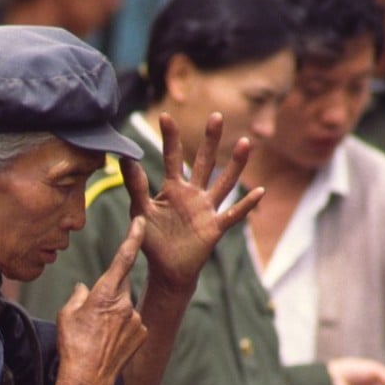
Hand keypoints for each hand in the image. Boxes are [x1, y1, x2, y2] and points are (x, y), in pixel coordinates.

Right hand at [56, 216, 148, 384]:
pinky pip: (132, 323)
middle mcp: (125, 303)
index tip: (141, 222)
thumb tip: (83, 288)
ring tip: (98, 335)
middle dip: (109, 292)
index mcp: (105, 293)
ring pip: (126, 306)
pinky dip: (123, 328)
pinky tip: (109, 342)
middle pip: (120, 286)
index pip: (123, 258)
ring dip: (115, 314)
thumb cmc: (73, 345)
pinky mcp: (142, 334)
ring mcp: (136, 320)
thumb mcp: (66, 315)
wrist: (87, 379)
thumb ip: (77, 295)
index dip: (133, 237)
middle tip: (94, 313)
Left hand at [120, 112, 263, 293]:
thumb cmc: (153, 239)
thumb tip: (125, 160)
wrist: (166, 269)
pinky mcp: (215, 227)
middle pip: (203, 163)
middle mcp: (193, 194)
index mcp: (173, 188)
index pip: (171, 158)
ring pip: (224, 183)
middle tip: (216, 116)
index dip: (169, 138)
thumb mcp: (140, 211)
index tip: (165, 116)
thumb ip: (135, 187)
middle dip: (210, 141)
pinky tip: (260, 191)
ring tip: (245, 142)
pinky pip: (233, 214)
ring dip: (235, 165)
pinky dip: (246, 205)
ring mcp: (206, 209)